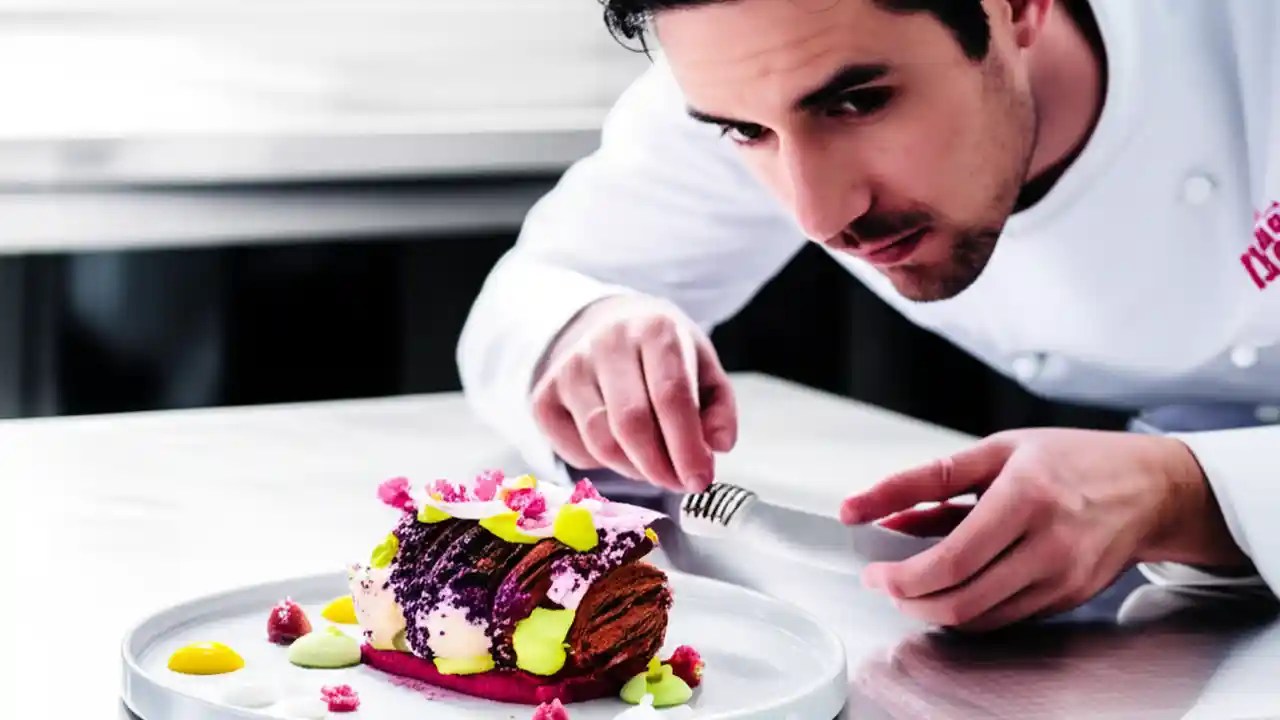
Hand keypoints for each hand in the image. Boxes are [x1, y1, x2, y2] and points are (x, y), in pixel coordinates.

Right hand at [530, 295, 736, 492]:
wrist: (608, 325)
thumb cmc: (662, 355)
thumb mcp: (704, 368)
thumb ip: (719, 409)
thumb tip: (716, 447)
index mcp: (654, 329)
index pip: (670, 396)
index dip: (687, 447)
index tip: (700, 480)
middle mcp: (606, 342)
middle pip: (631, 424)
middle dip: (660, 467)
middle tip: (679, 484)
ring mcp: (569, 368)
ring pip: (601, 443)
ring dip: (634, 470)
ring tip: (654, 466)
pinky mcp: (544, 396)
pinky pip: (574, 451)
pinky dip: (601, 465)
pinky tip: (619, 450)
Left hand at [841, 428, 1248, 630]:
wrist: (1149, 488)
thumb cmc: (1070, 460)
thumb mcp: (995, 451)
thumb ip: (927, 480)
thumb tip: (865, 507)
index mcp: (1026, 497)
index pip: (953, 559)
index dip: (904, 575)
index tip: (874, 571)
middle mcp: (1049, 545)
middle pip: (962, 599)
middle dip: (910, 599)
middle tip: (884, 581)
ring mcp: (1062, 579)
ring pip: (980, 618)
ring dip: (933, 609)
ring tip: (911, 585)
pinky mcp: (1067, 599)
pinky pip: (1003, 619)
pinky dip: (967, 610)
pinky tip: (951, 587)